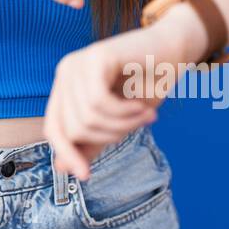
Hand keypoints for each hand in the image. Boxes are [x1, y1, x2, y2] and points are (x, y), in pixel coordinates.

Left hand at [43, 13, 196, 180]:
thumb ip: (90, 141)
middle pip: (73, 128)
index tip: (86, 176)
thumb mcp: (116, 121)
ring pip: (87, 118)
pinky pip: (99, 102)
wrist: (175, 52)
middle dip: (109, 136)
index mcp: (66, 87)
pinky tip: (142, 107)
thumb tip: (61, 168)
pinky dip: (124, 113)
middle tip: (138, 125)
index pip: (53, 129)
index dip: (66, 154)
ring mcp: (78, 63)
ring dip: (122, 125)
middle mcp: (66, 73)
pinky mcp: (95, 56)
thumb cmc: (147, 85)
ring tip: (144, 115)